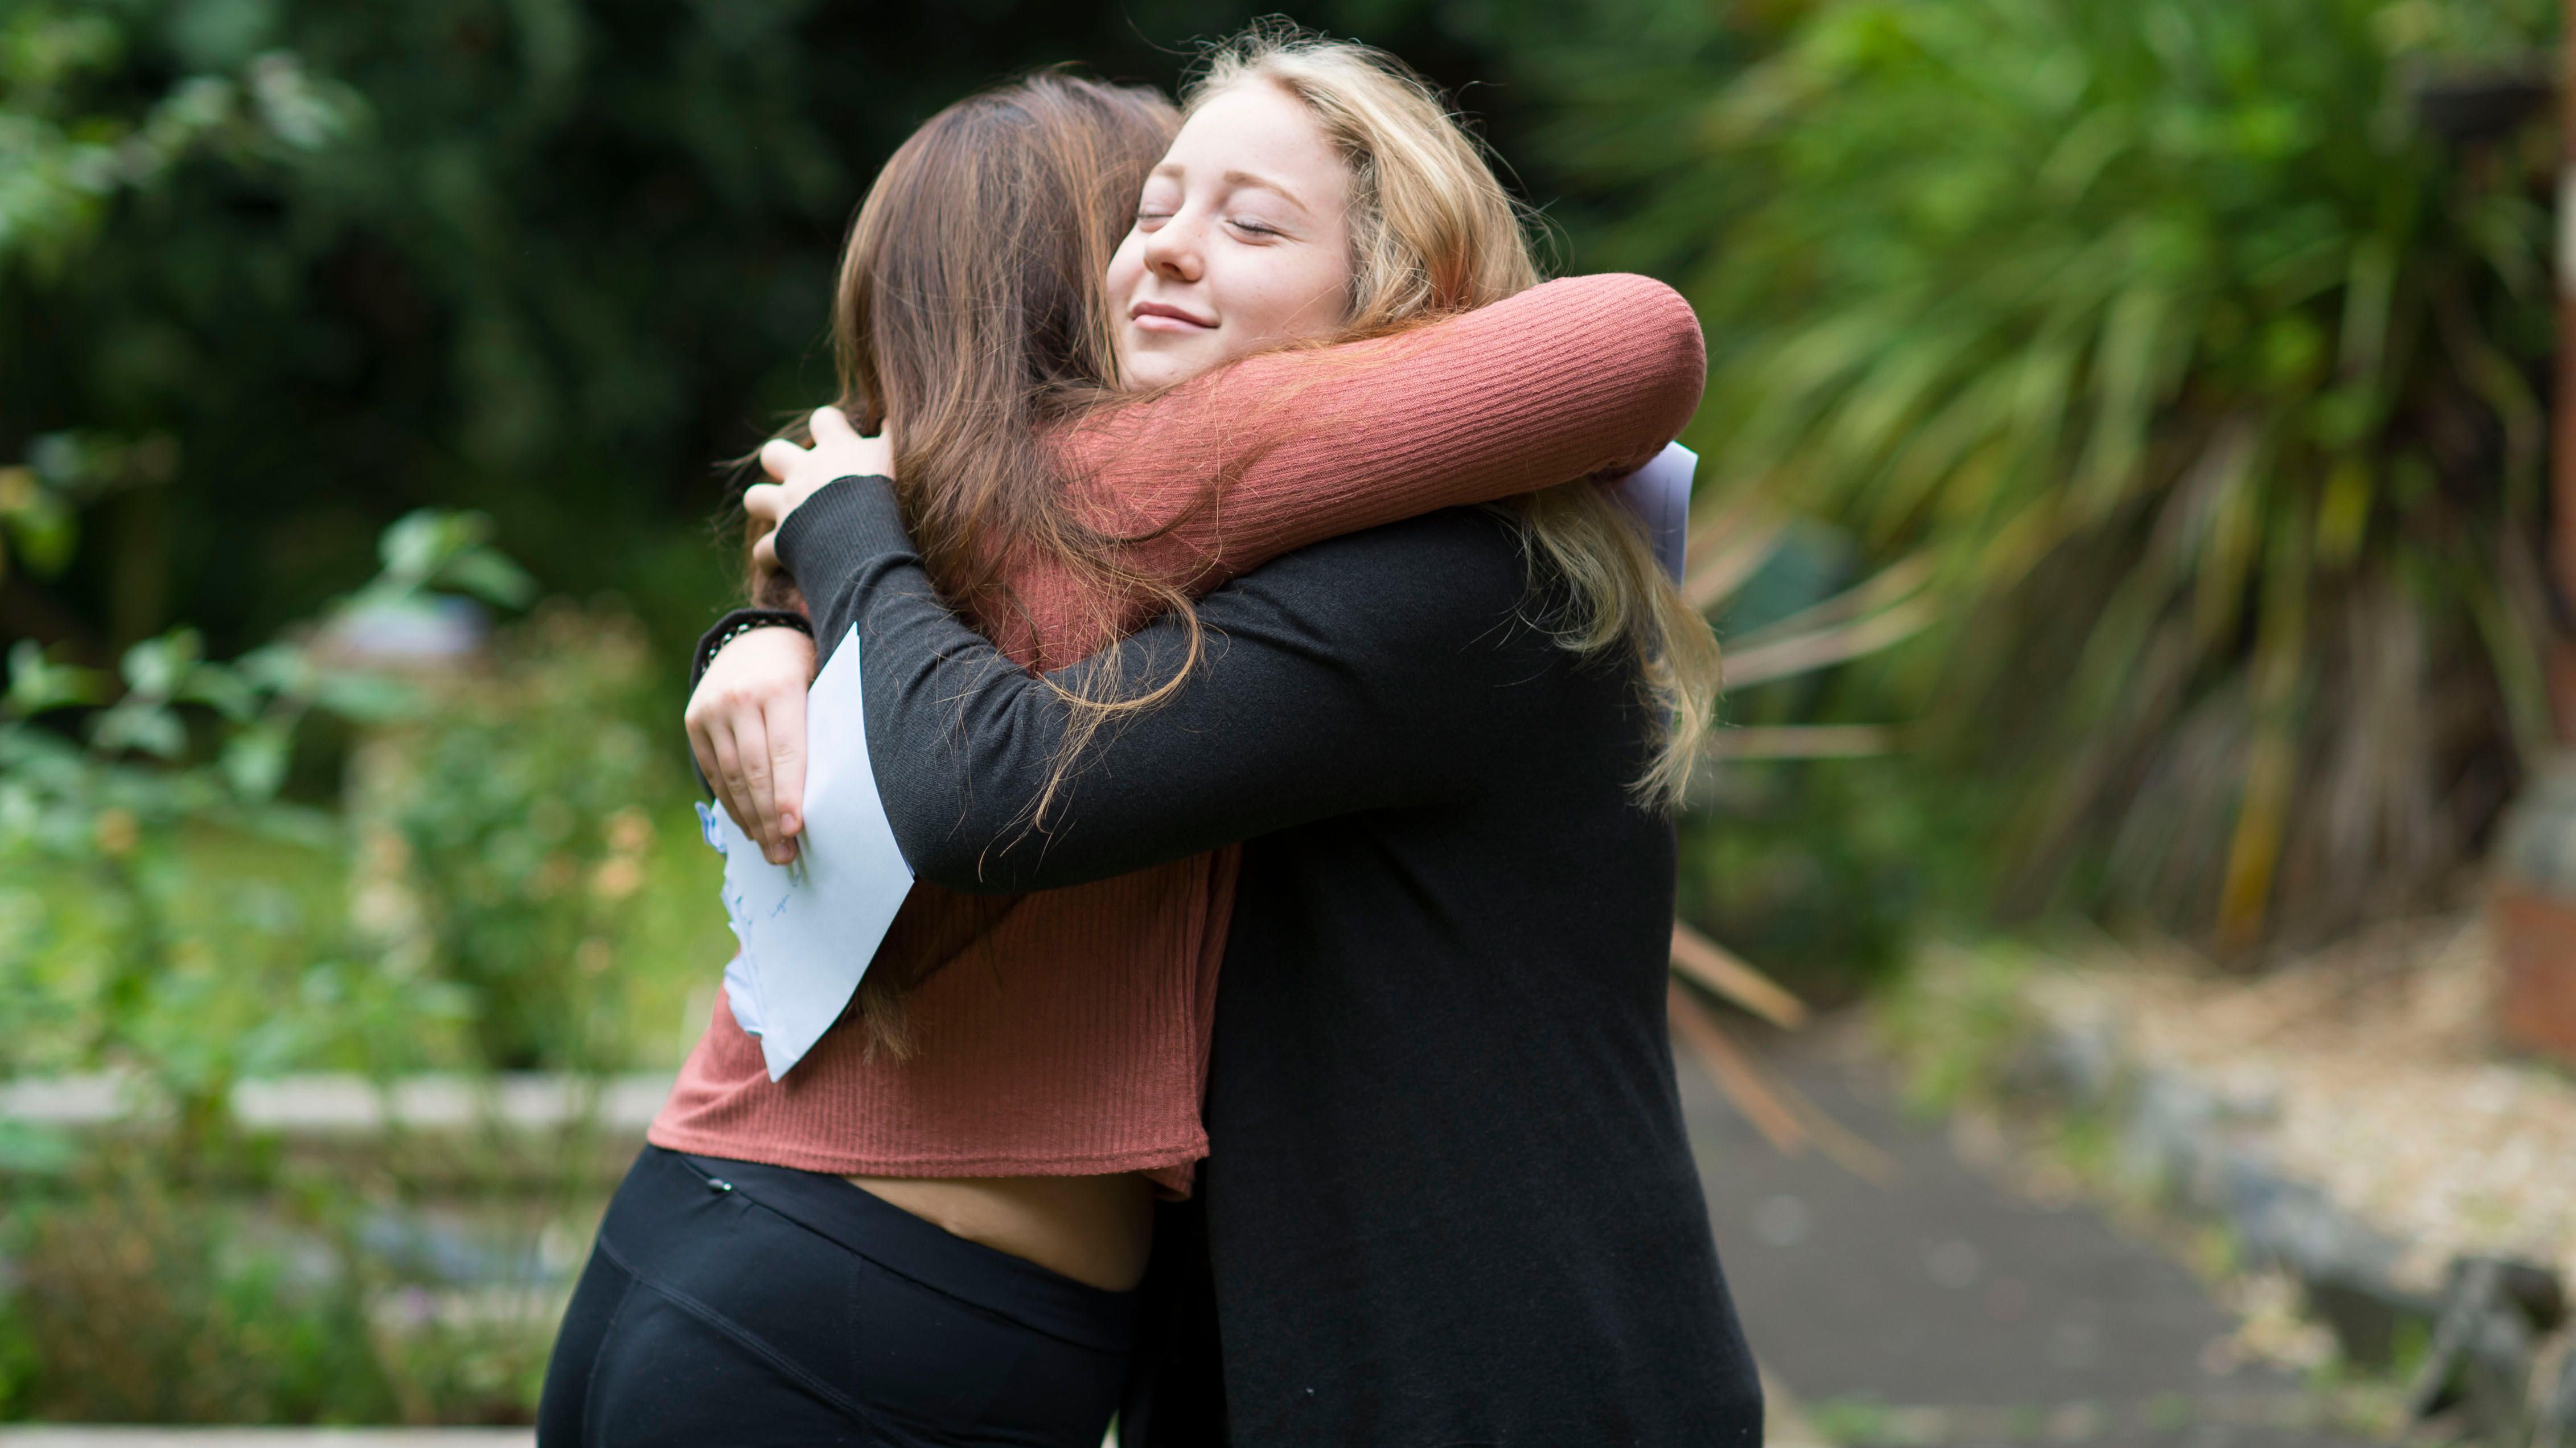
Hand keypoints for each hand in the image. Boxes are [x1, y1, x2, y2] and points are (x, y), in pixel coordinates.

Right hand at [684, 624, 818, 864]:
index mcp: (780, 688)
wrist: (754, 638)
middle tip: (785, 855)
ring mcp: (712, 710)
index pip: (785, 751)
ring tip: (770, 849)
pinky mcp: (694, 722)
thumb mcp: (818, 686)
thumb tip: (831, 796)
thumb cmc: (802, 672)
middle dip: (769, 818)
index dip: (788, 793)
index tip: (794, 829)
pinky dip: (731, 803)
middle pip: (755, 770)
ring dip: (750, 819)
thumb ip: (818, 730)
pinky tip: (749, 826)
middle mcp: (740, 698)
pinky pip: (714, 772)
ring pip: (732, 776)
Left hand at [747, 406, 891, 576]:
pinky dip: (769, 559)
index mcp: (836, 450)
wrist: (868, 540)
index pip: (824, 420)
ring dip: (764, 506)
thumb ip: (890, 439)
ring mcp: (789, 506)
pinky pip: (762, 551)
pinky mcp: (782, 541)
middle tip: (801, 479)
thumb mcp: (897, 460)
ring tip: (782, 519)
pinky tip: (777, 566)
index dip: (829, 426)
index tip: (840, 439)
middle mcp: (806, 474)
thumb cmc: (889, 497)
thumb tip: (888, 419)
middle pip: (774, 453)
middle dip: (780, 463)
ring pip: (754, 497)